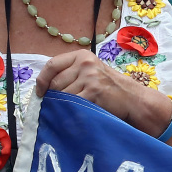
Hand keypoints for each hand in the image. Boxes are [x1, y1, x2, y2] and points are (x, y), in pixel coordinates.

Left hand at [35, 50, 159, 128]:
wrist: (132, 98)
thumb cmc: (109, 86)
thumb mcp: (90, 71)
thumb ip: (71, 73)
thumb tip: (44, 87)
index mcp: (81, 55)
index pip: (52, 64)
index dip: (42, 80)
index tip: (39, 92)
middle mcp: (85, 63)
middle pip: (55, 82)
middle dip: (52, 97)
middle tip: (54, 106)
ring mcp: (90, 77)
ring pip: (62, 95)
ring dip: (61, 106)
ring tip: (68, 111)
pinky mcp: (93, 92)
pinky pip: (72, 104)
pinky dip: (69, 112)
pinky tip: (73, 116)